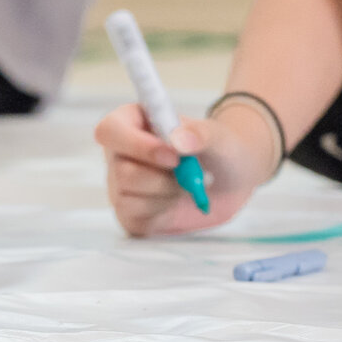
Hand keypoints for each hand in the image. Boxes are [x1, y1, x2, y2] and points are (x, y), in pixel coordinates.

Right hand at [98, 102, 270, 237]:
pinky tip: (175, 201)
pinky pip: (133, 219)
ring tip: (185, 185)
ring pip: (127, 198)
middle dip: (162, 178)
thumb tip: (178, 140)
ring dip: (166, 195)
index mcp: (131, 122)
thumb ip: (200, 134)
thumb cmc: (219, 149)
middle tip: (189, 173)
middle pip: (121, 171)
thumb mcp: (219, 137)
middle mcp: (119, 153)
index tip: (172, 156)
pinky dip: (160, 213)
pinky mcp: (130, 213)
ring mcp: (121, 184)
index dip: (136, 145)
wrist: (231, 179)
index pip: (110, 130)